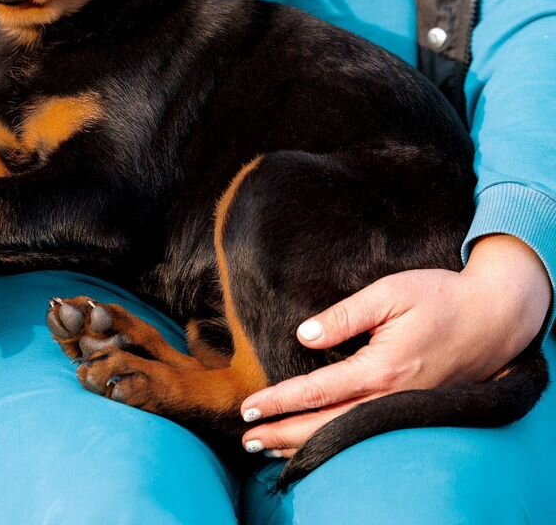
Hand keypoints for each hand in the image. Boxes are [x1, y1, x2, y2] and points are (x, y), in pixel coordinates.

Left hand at [239, 234, 550, 456]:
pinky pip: (366, 433)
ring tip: (268, 448)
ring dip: (304, 444)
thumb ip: (344, 316)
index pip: (317, 391)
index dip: (279, 401)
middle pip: (326, 426)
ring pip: (346, 436)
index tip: (249, 407)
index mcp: (381, 368)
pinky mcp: (412, 408)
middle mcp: (391, 396)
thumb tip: (304, 335)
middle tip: (247, 438)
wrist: (495, 317)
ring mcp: (404, 408)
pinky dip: (335, 442)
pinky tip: (315, 443)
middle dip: (283, 434)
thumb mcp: (389, 293)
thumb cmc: (440, 297)